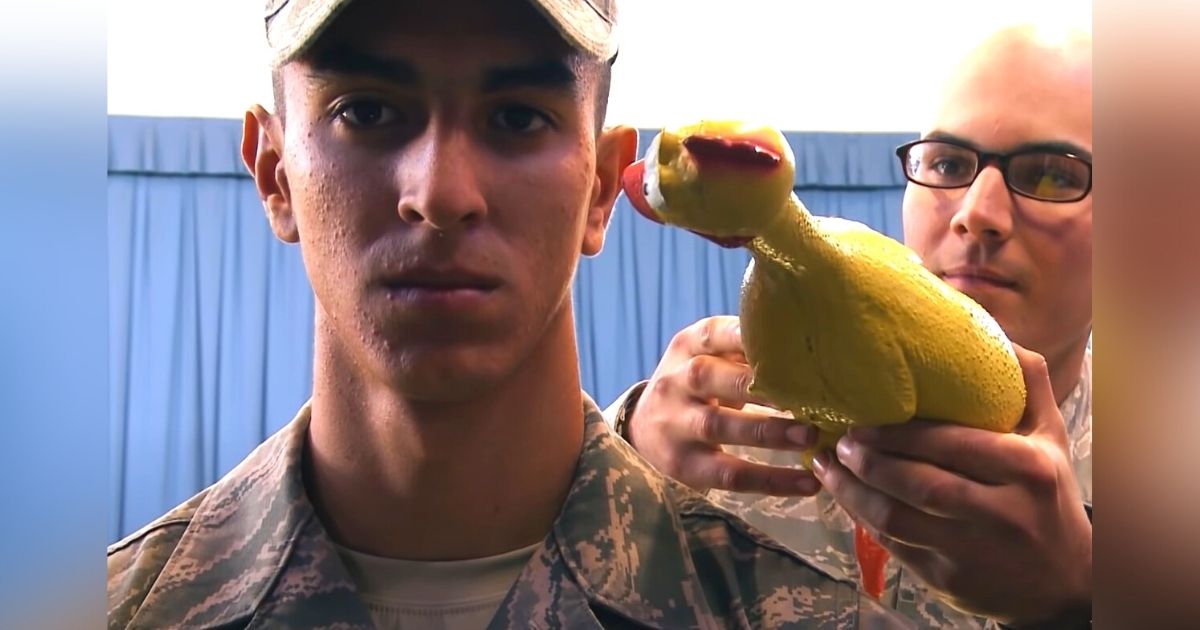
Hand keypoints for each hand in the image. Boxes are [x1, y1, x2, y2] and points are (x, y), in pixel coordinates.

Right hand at [627, 316, 820, 495]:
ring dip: (768, 431)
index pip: (713, 333)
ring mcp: (674, 424)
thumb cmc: (696, 388)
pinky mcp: (683, 465)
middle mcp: (674, 382)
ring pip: (718, 425)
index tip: (788, 345)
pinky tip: (807, 483)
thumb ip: (744, 351)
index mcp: (687, 347)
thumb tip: (812, 352)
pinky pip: (729, 473)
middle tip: (808, 396)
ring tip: (810, 437)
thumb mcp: (709, 359)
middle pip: (709, 377)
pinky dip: (771, 479)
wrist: (643, 431)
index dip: (746, 336)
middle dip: (759, 386)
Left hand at [811, 345, 1091, 625]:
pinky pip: (894, 546)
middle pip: (920, 484)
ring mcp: (974, 551)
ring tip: (828, 468)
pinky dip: (862, 520)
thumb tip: (991, 331)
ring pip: (898, 520)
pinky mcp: (948, 579)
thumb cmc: (1047, 495)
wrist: (1066, 581)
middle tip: (838, 442)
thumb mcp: (1050, 437)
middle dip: (869, 462)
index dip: (900, 434)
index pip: (953, 444)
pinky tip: (845, 497)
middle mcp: (1004, 513)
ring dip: (853, 493)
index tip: (863, 420)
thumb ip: (1027, 382)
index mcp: (1028, 468)